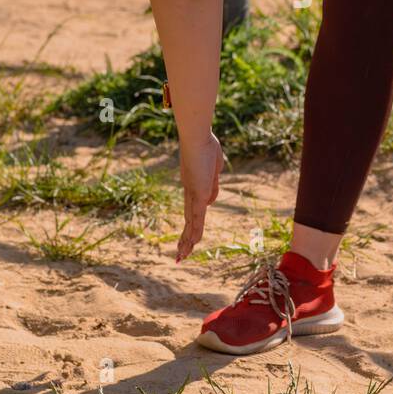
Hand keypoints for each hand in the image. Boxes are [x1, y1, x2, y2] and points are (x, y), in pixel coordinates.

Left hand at [176, 131, 224, 261]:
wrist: (197, 136)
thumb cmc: (206, 145)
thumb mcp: (214, 167)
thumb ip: (212, 185)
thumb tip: (210, 202)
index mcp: (193, 185)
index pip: (191, 210)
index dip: (190, 224)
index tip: (187, 236)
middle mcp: (190, 192)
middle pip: (187, 220)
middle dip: (184, 238)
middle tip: (179, 254)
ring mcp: (193, 194)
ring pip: (190, 223)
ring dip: (186, 241)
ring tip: (181, 257)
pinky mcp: (198, 194)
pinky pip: (197, 217)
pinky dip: (195, 232)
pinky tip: (193, 244)